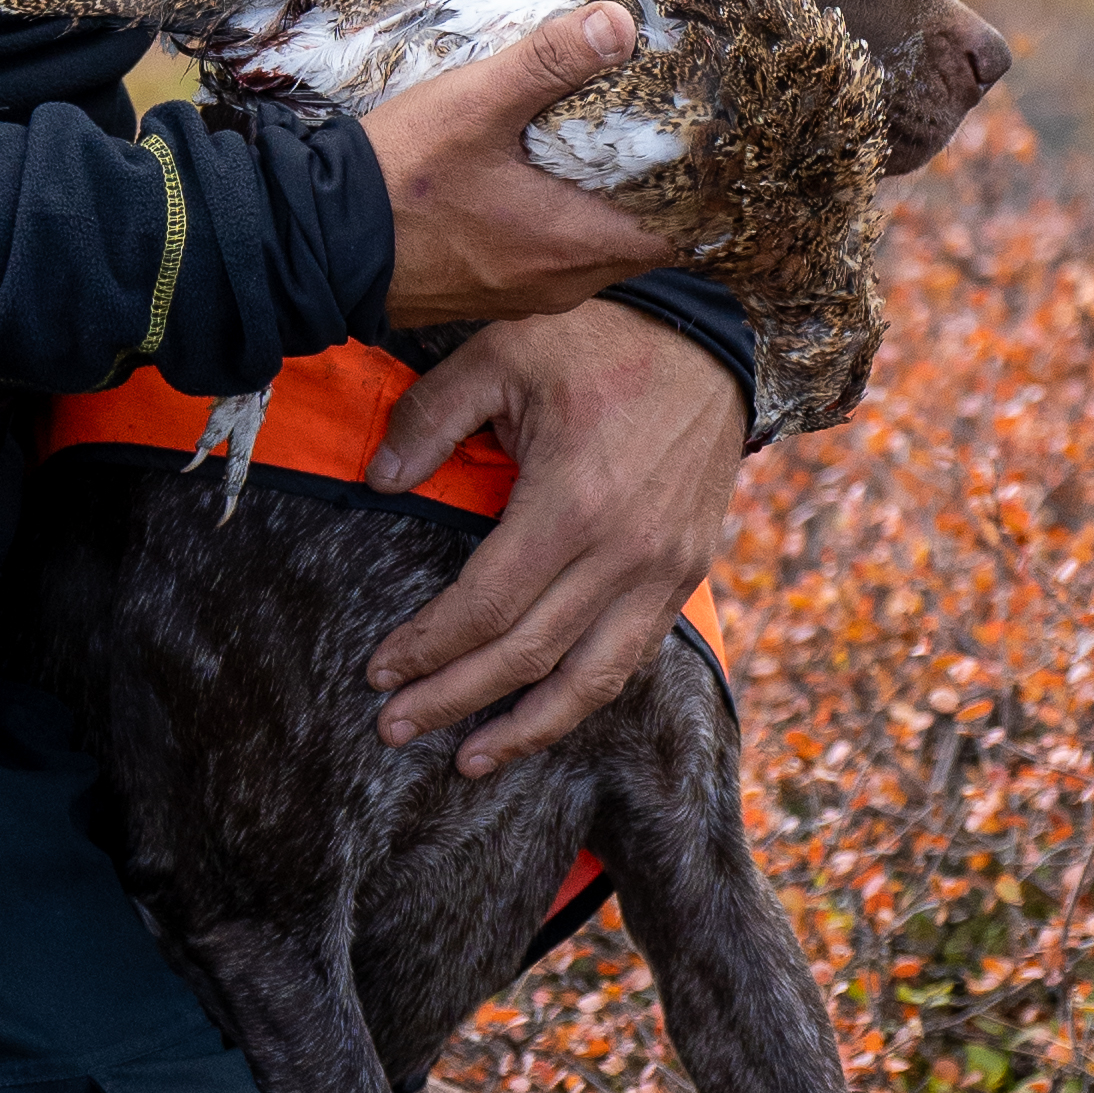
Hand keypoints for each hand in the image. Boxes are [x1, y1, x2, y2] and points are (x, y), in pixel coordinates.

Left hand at [363, 301, 749, 779]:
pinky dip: (584, 695)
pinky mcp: (689, 572)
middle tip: (394, 727)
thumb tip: (376, 482)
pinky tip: (544, 715)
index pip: (485, 605)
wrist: (717, 333)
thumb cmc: (602, 336)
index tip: (379, 670)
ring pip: (591, 679)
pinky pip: (633, 656)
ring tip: (468, 759)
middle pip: (527, 656)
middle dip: (454, 699)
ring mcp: (665, 569)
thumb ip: (431, 417)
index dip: (428, 646)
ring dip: (525, 728)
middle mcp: (624, 551)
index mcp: (571, 502)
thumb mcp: (502, 351)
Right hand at [365, 2, 662, 341]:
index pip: (677, 235)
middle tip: (651, 141)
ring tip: (602, 159)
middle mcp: (559, 285)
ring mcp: (521, 298)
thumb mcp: (476, 104)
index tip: (696, 150)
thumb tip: (620, 23)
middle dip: (652, 200)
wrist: (315, 243)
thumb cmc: (398, 180)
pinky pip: (549, 267)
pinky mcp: (486, 298)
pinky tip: (539, 190)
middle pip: (639, 246)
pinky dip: (561, 234)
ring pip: (594, 259)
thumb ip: (552, 62)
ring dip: (604, 217)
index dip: (695, 194)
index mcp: (573, 244)